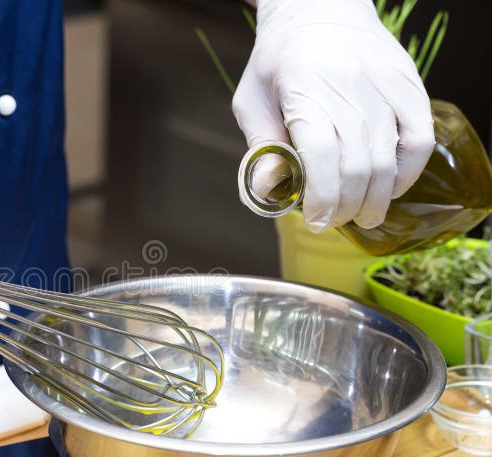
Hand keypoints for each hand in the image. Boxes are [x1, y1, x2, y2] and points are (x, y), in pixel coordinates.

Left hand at [233, 0, 434, 230]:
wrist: (319, 9)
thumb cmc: (278, 61)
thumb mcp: (251, 99)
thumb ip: (260, 146)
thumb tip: (266, 191)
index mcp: (304, 88)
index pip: (321, 154)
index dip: (321, 196)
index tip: (315, 219)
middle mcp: (349, 86)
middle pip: (356, 165)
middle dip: (345, 206)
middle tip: (334, 221)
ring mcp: (384, 86)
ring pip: (388, 158)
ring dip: (375, 198)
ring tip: (362, 216)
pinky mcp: (409, 86)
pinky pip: (419, 140)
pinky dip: (407, 173)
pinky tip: (389, 189)